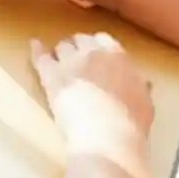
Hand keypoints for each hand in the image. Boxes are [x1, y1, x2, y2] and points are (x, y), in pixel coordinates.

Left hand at [31, 33, 153, 149]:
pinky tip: (34, 45)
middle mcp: (93, 53)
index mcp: (118, 57)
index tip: (95, 55)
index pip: (104, 40)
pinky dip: (37, 51)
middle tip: (76, 59)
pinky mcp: (52, 78)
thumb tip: (144, 82)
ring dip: (61, 53)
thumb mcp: (145, 102)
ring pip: (62, 47)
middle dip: (78, 48)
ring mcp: (71, 63)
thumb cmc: (131, 124)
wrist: (108, 137)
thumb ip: (140, 87)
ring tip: (58, 60)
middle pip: (81, 41)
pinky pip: (41, 58)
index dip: (97, 47)